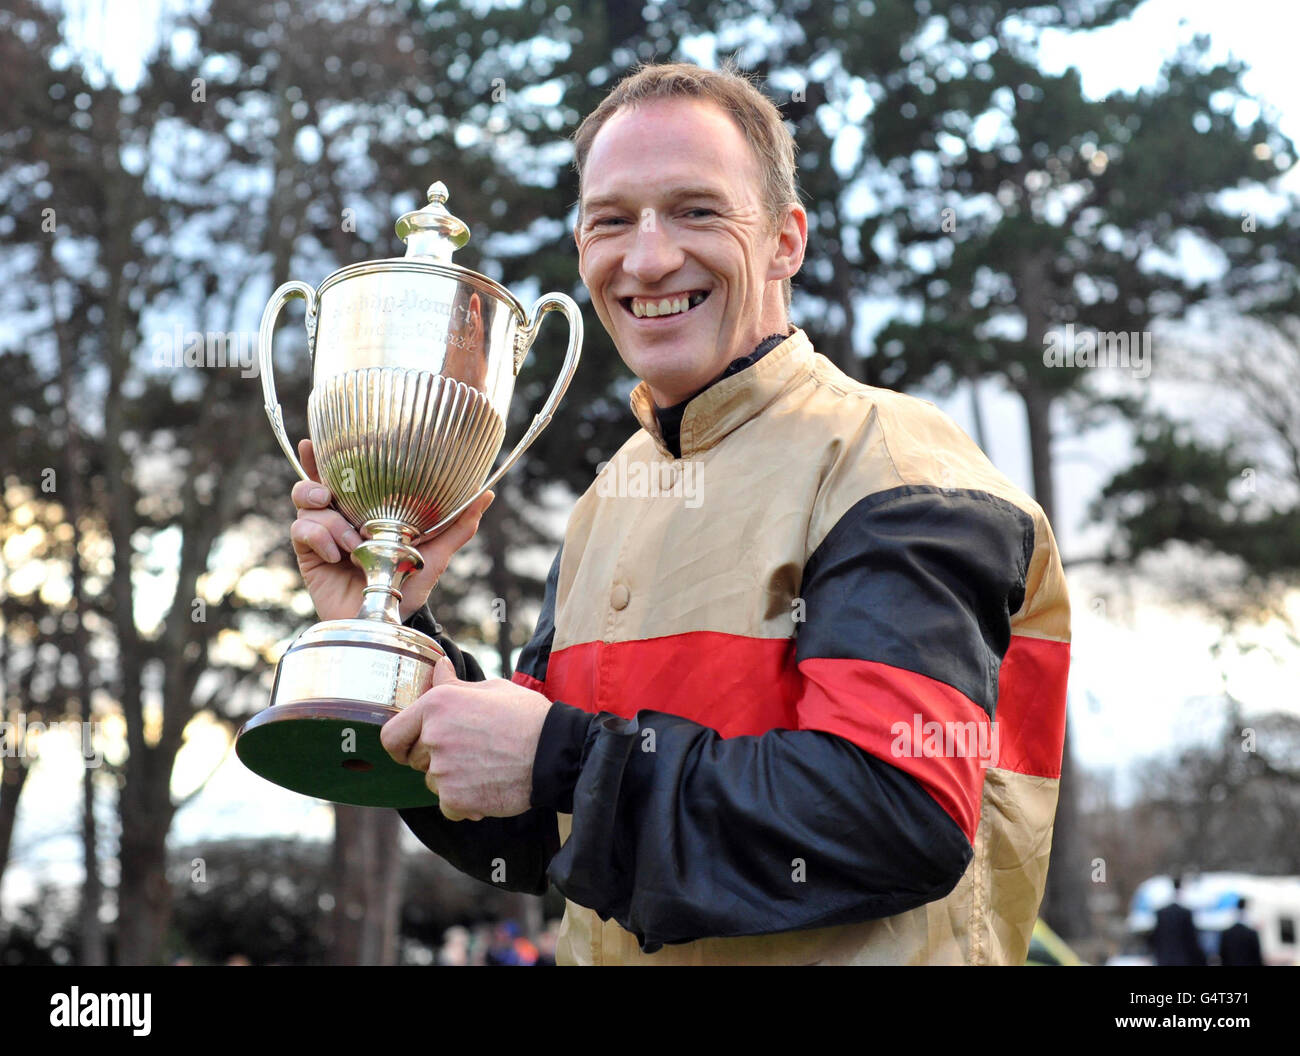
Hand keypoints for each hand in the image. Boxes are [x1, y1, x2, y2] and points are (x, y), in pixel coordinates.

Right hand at [289, 438, 494, 622]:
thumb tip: (487, 493)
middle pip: (311, 483)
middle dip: (314, 479)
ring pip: (307, 505)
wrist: (388, 621)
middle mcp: (340, 516)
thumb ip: (458, 524)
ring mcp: (322, 534)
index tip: (311, 442)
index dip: (321, 457)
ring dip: (331, 521)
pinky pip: (302, 530)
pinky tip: (339, 558)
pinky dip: (321, 539)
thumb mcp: (436, 553)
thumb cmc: (410, 586)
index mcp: (364, 509)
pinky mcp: (308, 554)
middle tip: (328, 493)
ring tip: (354, 543)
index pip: (339, 475)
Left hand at [380, 656, 551, 821]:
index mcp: (437, 704)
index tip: (412, 749)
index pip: (392, 735)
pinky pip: (449, 806)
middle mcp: (433, 735)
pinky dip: (466, 803)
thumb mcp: (492, 689)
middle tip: (470, 754)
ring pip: (434, 783)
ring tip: (486, 768)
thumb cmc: (527, 716)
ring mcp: (443, 769)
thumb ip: (455, 684)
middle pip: (416, 760)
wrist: (555, 751)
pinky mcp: (456, 798)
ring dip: (453, 782)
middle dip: (436, 760)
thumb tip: (438, 667)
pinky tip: (489, 788)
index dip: (401, 745)